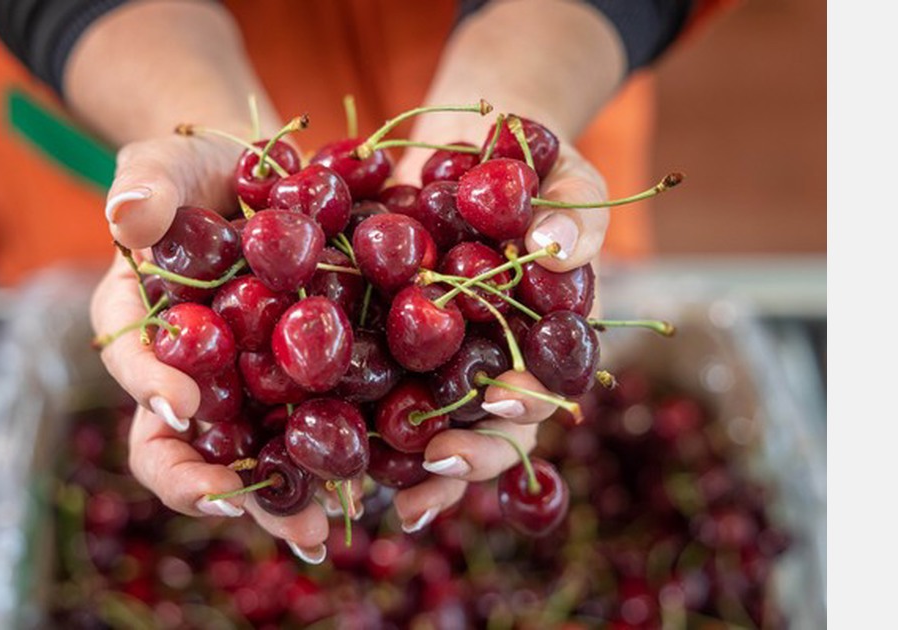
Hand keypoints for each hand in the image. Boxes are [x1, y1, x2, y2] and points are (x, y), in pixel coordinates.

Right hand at [91, 132, 347, 564]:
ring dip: (278, 496)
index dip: (151, 387)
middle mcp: (191, 372)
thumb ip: (145, 188)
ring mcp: (248, 384)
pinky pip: (320, 422)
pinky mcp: (306, 380)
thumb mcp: (163, 167)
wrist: (258, 176)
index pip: (133, 364)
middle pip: (186, 441)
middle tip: (243, 505)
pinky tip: (377, 482)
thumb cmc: (195, 172)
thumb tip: (126, 214)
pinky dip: (343, 454)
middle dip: (209, 481)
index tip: (183, 407)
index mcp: (142, 326)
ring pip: (254, 452)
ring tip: (310, 531)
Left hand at [388, 129, 608, 531]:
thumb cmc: (531, 162)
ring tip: (396, 497)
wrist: (465, 146)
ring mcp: (441, 362)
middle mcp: (494, 362)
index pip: (547, 384)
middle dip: (472, 452)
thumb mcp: (562, 172)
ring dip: (418, 468)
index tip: (504, 397)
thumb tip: (554, 246)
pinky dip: (355, 427)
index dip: (529, 400)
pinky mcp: (387, 347)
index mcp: (546, 338)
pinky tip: (327, 453)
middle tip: (442, 460)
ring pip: (435, 429)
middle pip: (491, 427)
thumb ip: (570, 207)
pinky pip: (373, 393)